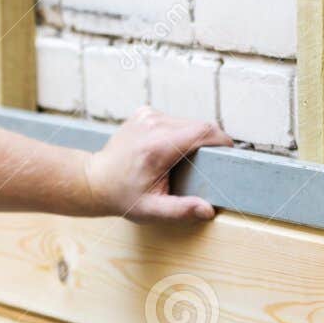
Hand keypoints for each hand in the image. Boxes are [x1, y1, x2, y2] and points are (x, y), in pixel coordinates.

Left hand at [84, 107, 232, 222]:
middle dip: (209, 143)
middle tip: (208, 165)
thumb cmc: (122, 196)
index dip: (222, 141)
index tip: (229, 154)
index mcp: (157, 145)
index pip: (202, 131)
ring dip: (193, 138)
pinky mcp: (145, 112)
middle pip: (198, 125)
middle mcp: (153, 124)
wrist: (94, 180)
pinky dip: (179, 133)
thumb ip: (181, 210)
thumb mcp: (151, 210)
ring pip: (187, 121)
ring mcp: (147, 115)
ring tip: (187, 160)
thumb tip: (208, 210)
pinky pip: (174, 120)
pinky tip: (170, 150)